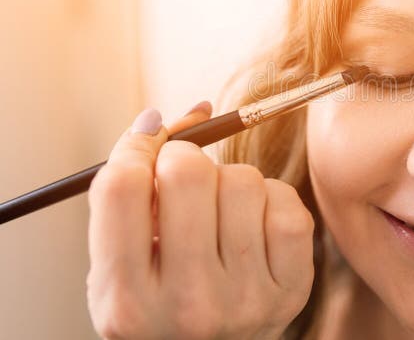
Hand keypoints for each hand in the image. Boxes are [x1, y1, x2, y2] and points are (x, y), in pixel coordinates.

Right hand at [86, 103, 313, 339]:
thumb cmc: (159, 298)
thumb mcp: (120, 263)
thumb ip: (131, 192)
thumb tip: (189, 111)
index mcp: (125, 302)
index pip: (121, 185)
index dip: (135, 145)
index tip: (149, 140)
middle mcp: (187, 305)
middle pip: (187, 172)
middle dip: (182, 156)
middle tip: (182, 175)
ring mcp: (246, 299)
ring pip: (242, 178)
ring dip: (227, 180)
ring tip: (217, 212)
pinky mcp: (292, 290)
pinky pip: (285, 200)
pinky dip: (267, 198)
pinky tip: (251, 224)